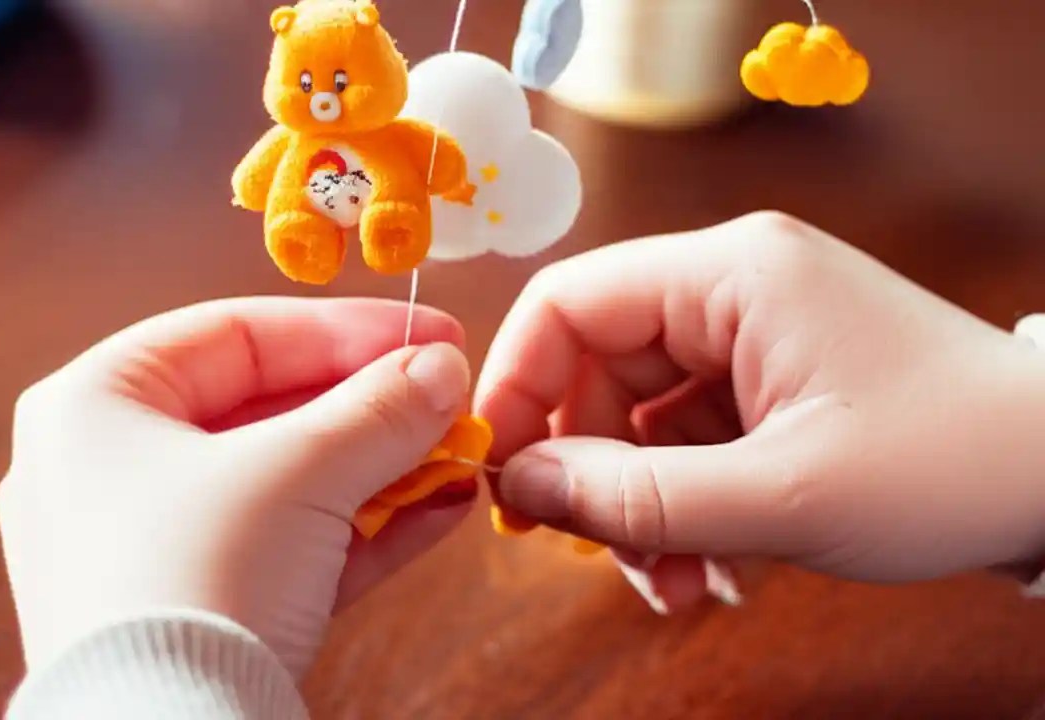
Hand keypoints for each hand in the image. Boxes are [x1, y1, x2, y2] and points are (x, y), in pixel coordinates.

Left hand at [0, 298, 473, 677]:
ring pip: (283, 483)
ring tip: (456, 452)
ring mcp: (151, 548)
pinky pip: (286, 547)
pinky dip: (360, 529)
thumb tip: (440, 367)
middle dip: (370, 406)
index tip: (428, 331)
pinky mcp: (197, 612)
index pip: (234, 334)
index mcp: (94, 406)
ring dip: (378, 468)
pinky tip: (438, 509)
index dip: (343, 330)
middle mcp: (109, 471)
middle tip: (447, 394)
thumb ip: (376, 410)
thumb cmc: (195, 586)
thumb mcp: (299, 474)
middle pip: (264, 409)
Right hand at [475, 211, 1044, 609]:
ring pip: (638, 415)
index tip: (499, 473)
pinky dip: (680, 503)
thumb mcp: (779, 497)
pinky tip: (703, 568)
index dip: (517, 384)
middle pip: (598, 367)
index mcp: (732, 273)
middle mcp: (734, 289)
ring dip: (637, 504)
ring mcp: (754, 335)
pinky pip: (686, 438)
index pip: (570, 302)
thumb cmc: (947, 463)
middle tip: (595, 554)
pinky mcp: (771, 380)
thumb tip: (521, 489)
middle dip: (588, 469)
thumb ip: (636, 498)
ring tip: (668, 582)